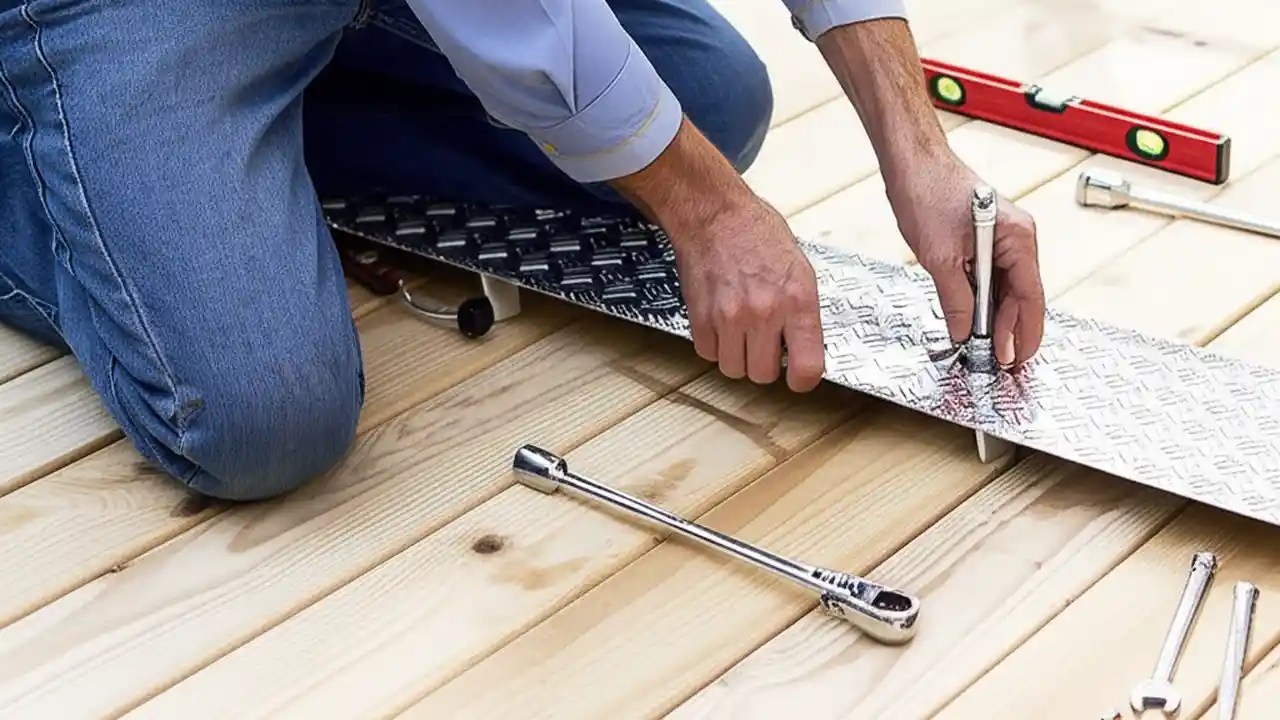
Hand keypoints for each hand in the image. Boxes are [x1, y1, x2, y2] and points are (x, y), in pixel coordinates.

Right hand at [608, 116, 825, 390]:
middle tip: (764, 343)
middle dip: (764, 364)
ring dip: (737, 356)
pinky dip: (714, 345)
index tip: (797, 376)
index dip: (802, 379)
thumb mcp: (799, 269)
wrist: (713, 215)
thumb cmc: (758, 235)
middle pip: (763, 375)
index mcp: (797, 300)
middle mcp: (764, 313)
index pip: (806, 368)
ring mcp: (728, 318)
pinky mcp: (700, 318)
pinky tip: (721, 323)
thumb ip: (802, 313)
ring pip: (732, 369)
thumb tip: (802, 349)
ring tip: (741, 330)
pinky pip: (708, 354)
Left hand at [885, 152, 1045, 365]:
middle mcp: (1017, 238)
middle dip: (1009, 332)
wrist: (911, 163)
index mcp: (1018, 239)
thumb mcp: (939, 257)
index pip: (1032, 297)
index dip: (1025, 333)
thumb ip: (956, 300)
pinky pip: (989, 278)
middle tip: (997, 364)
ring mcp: (1001, 239)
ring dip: (994, 319)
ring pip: (1004, 290)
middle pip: (1021, 296)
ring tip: (983, 350)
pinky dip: (982, 302)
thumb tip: (966, 334)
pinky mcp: (983, 240)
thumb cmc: (928, 193)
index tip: (1017, 360)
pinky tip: (973, 322)